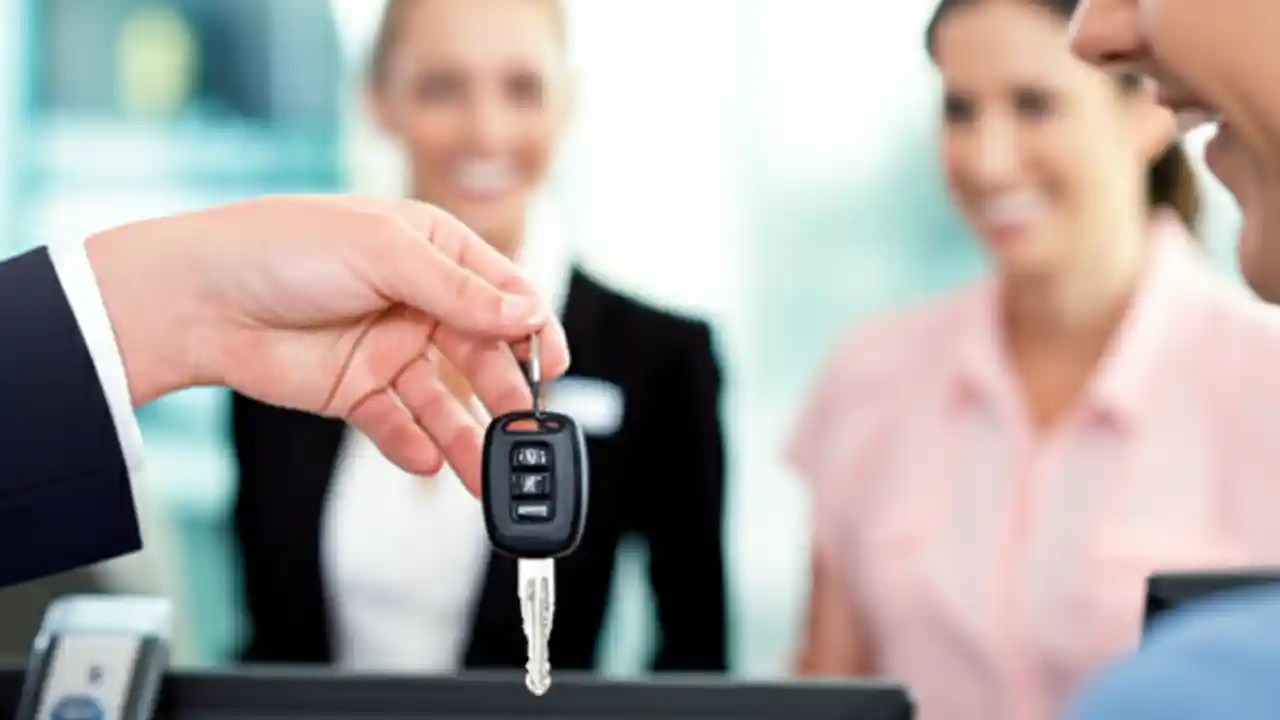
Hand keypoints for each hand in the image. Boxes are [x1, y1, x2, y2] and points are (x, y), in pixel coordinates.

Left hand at [86, 195, 569, 491]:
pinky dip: (414, 446)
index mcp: (433, 250)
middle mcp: (418, 300)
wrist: (195, 297)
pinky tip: (429, 463)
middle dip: (504, 395)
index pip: (503, 291)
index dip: (533, 329)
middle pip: (480, 353)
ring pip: (444, 399)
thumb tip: (527, 315)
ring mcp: (387, 348)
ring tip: (483, 473)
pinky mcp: (354, 391)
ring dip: (466, 435)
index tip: (554, 367)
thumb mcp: (384, 254)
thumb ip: (459, 292)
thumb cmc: (285, 248)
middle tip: (523, 434)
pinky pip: (397, 425)